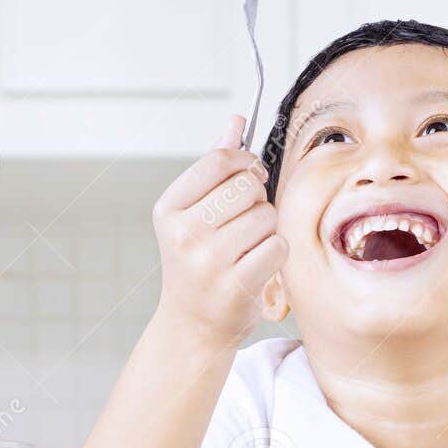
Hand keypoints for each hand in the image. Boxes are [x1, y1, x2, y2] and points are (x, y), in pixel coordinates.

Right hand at [151, 115, 286, 342]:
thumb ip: (215, 167)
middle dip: (257, 198)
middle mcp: (184, 233)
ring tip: (247, 247)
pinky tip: (256, 265)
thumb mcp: (193, 213)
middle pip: (247, 186)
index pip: (219, 161)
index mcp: (169, 209)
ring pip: (267, 215)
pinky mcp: (236, 284)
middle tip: (245, 220)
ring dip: (267, 229)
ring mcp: (209, 261)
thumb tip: (236, 122)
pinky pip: (278, 246)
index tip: (250, 174)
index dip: (245, 162)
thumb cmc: (198, 262)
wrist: (192, 325)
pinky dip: (275, 254)